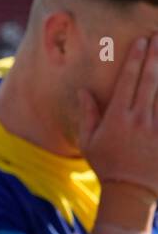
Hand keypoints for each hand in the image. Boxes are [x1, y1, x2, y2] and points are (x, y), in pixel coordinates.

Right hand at [78, 34, 157, 199]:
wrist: (131, 192)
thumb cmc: (106, 165)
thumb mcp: (88, 141)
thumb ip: (87, 114)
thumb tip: (83, 91)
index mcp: (117, 117)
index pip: (128, 81)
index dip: (135, 60)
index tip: (141, 42)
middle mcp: (139, 119)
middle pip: (150, 81)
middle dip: (155, 57)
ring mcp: (156, 128)